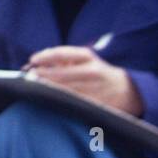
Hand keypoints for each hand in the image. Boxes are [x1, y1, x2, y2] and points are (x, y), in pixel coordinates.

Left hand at [23, 46, 144, 115]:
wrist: (129, 90)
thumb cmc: (101, 74)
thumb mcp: (88, 60)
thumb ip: (66, 61)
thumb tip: (38, 64)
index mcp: (88, 57)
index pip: (62, 54)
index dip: (45, 57)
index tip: (32, 60)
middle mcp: (92, 71)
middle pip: (61, 74)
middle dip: (43, 76)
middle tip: (28, 78)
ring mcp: (95, 89)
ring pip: (66, 90)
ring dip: (49, 90)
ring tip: (35, 89)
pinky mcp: (97, 104)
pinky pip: (75, 103)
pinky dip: (61, 102)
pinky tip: (51, 101)